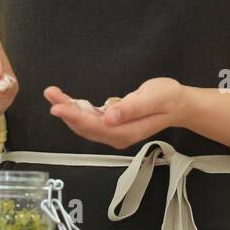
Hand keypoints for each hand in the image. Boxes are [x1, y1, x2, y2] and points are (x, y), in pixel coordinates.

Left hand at [44, 77, 190, 149]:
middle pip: (85, 127)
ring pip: (84, 124)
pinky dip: (77, 110)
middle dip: (65, 111)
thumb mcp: (152, 98)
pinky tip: (67, 99)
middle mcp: (116, 136)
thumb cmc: (168, 98)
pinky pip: (90, 120)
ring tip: (53, 93)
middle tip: (50, 93)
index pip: (94, 126)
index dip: (73, 117)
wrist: (179, 104)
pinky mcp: (112, 125)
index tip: (56, 106)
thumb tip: (109, 116)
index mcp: (125, 132)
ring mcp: (113, 132)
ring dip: (68, 110)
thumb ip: (131, 108)